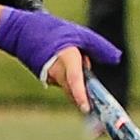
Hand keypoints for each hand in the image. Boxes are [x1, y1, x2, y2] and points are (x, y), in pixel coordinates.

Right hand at [0, 6, 120, 111]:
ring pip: (70, 85)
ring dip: (78, 80)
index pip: (75, 80)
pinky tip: (66, 61)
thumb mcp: (80, 34)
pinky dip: (70, 78)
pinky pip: (64, 82)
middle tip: (91, 93)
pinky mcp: (46, 79)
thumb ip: (99, 46)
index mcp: (66, 58)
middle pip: (74, 90)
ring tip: (76, 56)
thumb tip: (116, 58)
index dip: (81, 95)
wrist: (23, 31)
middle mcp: (56, 71)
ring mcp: (49, 77)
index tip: (86, 109)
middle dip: (84, 94)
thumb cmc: (54, 31)